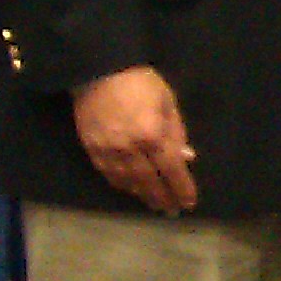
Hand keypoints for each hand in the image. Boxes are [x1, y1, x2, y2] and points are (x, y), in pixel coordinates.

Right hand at [73, 65, 195, 213]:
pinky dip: (121, 184)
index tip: (189, 202)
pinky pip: (107, 174)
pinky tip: (129, 189)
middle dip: (163, 198)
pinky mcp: (91, 149)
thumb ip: (177, 131)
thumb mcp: (167, 101)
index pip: (172, 170)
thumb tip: (187, 157)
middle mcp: (131, 149)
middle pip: (149, 181)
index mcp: (153, 135)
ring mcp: (108, 151)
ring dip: (142, 194)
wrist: (98, 70)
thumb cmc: (140, 81)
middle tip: (171, 211)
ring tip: (154, 203)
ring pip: (127, 181)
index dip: (181, 188)